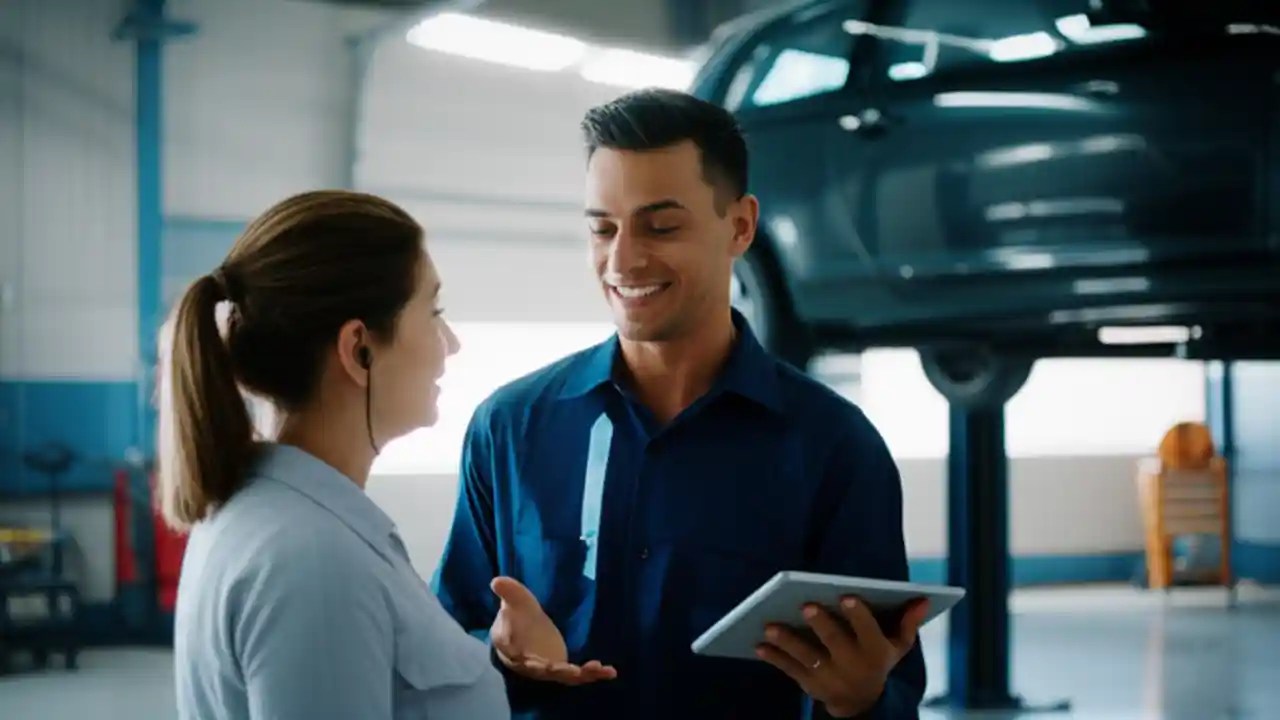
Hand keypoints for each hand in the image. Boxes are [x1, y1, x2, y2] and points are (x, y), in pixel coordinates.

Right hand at [488, 576, 616, 685]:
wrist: (521, 627)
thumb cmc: (516, 614)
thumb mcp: (514, 600)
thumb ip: (508, 592)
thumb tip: (496, 580)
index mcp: (512, 649)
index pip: (516, 655)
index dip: (526, 660)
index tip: (538, 662)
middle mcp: (530, 663)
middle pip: (543, 670)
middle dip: (558, 671)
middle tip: (573, 671)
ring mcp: (548, 668)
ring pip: (564, 676)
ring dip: (581, 675)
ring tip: (599, 668)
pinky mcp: (563, 668)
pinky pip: (578, 675)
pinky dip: (593, 675)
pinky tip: (611, 672)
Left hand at [756, 596, 928, 717]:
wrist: (862, 702)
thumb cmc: (878, 660)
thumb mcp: (898, 646)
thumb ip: (908, 622)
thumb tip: (923, 598)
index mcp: (875, 651)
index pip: (868, 631)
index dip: (858, 615)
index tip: (848, 595)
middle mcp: (852, 665)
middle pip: (835, 643)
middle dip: (821, 624)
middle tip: (806, 604)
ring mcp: (829, 677)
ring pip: (807, 657)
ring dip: (788, 641)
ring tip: (770, 625)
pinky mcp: (809, 684)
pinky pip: (789, 669)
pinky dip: (773, 657)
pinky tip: (758, 644)